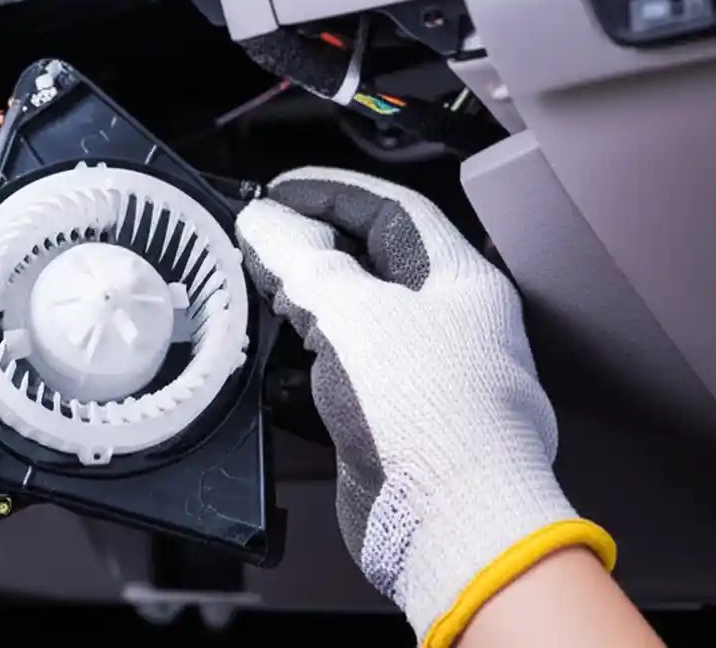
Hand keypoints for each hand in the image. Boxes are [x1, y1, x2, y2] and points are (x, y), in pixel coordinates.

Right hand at [236, 167, 614, 646]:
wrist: (452, 526)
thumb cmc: (435, 419)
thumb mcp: (354, 315)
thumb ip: (302, 261)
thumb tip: (266, 221)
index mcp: (458, 281)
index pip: (391, 209)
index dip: (330, 191)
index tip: (278, 190)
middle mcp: (446, 324)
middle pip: (368, 263)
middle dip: (308, 248)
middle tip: (257, 241)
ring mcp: (420, 375)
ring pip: (352, 320)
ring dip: (301, 307)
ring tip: (257, 294)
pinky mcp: (393, 422)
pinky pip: (342, 375)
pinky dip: (302, 364)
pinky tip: (273, 365)